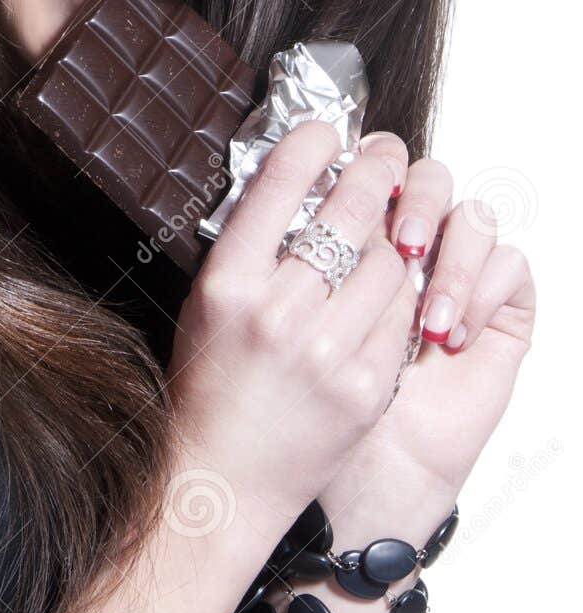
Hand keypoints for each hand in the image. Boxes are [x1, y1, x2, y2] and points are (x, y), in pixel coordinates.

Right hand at [167, 120, 417, 528]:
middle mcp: (277, 313)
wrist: (221, 480)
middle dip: (377, 172)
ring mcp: (326, 353)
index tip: (327, 132)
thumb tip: (304, 181)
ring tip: (382, 243)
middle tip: (385, 159)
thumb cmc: (209, 387)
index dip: (312, 143)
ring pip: (392, 262)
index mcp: (228, 285)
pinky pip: (404, 317)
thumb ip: (250, 249)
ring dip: (393, 244)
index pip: (280, 184)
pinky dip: (401, 300)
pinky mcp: (366, 388)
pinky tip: (385, 299)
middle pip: (350, 211)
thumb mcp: (208, 304)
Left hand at [318, 133, 535, 529]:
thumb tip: (295, 189)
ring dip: (453, 258)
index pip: (376, 163)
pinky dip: (481, 291)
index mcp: (361, 231)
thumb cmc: (318, 397)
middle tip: (402, 242)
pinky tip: (450, 336)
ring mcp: (459, 271)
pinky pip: (510, 266)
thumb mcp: (291, 324)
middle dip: (414, 202)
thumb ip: (296, 257)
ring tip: (428, 315)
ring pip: (472, 216)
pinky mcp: (502, 308)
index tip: (359, 182)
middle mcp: (415, 242)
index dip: (371, 163)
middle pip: (427, 177)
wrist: (368, 471)